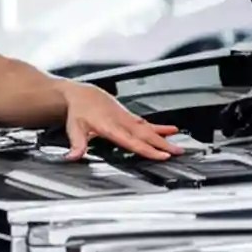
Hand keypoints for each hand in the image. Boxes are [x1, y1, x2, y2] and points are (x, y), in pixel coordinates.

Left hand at [60, 82, 183, 160]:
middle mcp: (122, 122)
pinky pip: (147, 123)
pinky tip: (172, 130)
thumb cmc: (79, 111)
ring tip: (179, 146)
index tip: (161, 155)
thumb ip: (76, 144)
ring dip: (164, 137)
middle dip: (162, 145)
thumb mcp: (74, 128)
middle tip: (178, 153)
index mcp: (110, 127)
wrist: (82, 94)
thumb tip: (72, 157)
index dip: (147, 149)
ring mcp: (127, 118)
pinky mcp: (130, 116)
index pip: (131, 141)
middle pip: (145, 135)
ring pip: (149, 129)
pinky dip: (160, 127)